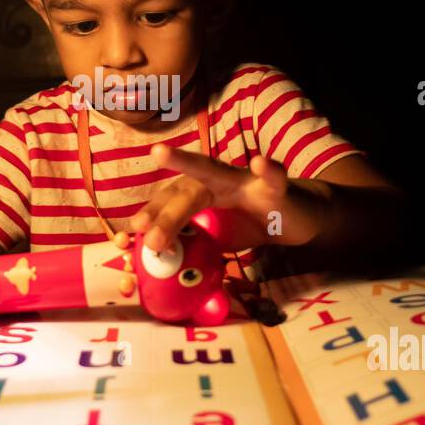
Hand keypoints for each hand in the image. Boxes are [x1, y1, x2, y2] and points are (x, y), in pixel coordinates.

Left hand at [128, 144, 292, 252]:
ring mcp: (244, 181)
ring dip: (188, 162)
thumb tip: (156, 271)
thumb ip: (191, 249)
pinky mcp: (277, 188)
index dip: (149, 216)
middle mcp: (216, 182)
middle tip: (144, 230)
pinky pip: (273, 178)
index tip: (129, 236)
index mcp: (200, 196)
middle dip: (163, 211)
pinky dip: (268, 169)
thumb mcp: (215, 240)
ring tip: (161, 153)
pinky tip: (261, 163)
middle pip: (184, 192)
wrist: (295, 219)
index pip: (169, 203)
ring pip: (213, 171)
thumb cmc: (247, 224)